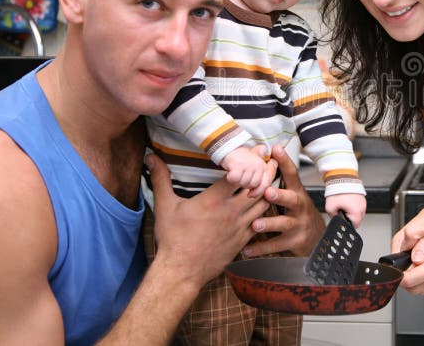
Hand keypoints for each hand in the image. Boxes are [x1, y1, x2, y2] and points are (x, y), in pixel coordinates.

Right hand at [146, 153, 269, 288]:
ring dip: (268, 191)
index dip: (250, 160)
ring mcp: (239, 227)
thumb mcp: (164, 206)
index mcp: (214, 199)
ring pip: (263, 205)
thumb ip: (161, 179)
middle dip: (266, 172)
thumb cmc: (172, 238)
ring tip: (273, 179)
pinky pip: (260, 223)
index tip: (257, 150)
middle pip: (257, 187)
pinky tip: (267, 206)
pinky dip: (265, 212)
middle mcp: (231, 211)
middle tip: (272, 161)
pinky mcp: (242, 241)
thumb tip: (150, 157)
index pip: (239, 174)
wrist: (181, 272)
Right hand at [221, 145, 276, 197]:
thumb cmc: (242, 159)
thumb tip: (264, 187)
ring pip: (244, 183)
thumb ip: (261, 176)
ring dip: (238, 182)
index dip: (258, 192)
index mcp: (264, 166)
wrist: (229, 146)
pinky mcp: (238, 165)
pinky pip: (235, 179)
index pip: (265, 184)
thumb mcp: (254, 166)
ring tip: (237, 175)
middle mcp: (258, 164)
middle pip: (253, 184)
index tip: (250, 195)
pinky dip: (231, 178)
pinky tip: (230, 174)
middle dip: (246, 185)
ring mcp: (248, 164)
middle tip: (241, 178)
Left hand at [242, 145, 325, 257]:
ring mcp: (298, 225)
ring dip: (269, 224)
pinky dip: (261, 248)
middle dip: (280, 195)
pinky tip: (247, 250)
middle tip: (267, 192)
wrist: (317, 239)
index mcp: (297, 192)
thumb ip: (280, 180)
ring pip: (284, 224)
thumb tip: (263, 157)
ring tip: (255, 225)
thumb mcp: (293, 195)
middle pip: (291, 199)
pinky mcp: (295, 242)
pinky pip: (276, 245)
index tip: (276, 149)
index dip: (284, 161)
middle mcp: (299, 207)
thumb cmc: (298, 212)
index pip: (292, 174)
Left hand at [325, 193, 366, 227]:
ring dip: (352, 211)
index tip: (343, 221)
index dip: (348, 225)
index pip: (355, 225)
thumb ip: (333, 216)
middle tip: (342, 212)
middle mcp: (362, 207)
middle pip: (358, 219)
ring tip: (344, 205)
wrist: (341, 177)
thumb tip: (335, 219)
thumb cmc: (338, 191)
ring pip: (358, 212)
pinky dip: (353, 205)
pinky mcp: (362, 197)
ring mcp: (363, 201)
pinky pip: (358, 205)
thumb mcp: (330, 207)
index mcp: (356, 212)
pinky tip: (346, 201)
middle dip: (350, 218)